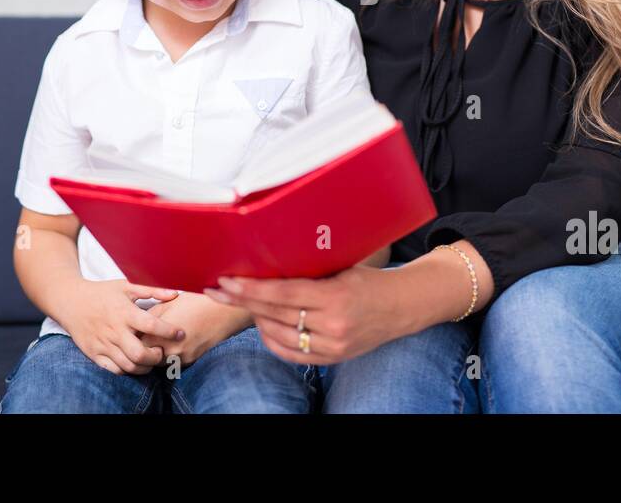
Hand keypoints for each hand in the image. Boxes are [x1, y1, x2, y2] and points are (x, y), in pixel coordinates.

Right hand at [61, 280, 186, 374]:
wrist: (71, 301)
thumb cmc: (102, 292)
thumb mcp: (126, 286)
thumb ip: (152, 290)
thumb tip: (176, 294)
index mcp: (124, 312)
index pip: (151, 325)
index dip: (169, 331)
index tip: (180, 333)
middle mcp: (114, 330)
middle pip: (140, 354)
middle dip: (157, 357)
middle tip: (162, 351)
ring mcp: (103, 344)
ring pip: (128, 366)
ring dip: (145, 367)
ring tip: (150, 358)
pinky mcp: (94, 354)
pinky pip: (114, 370)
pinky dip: (127, 370)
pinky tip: (134, 362)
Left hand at [137, 292, 251, 369]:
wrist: (225, 311)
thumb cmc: (198, 301)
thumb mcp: (170, 302)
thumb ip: (152, 314)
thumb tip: (139, 321)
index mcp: (160, 334)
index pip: (137, 344)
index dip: (135, 337)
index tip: (136, 331)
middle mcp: (169, 350)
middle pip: (147, 357)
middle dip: (145, 348)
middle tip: (146, 336)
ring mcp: (181, 358)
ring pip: (160, 362)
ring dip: (158, 353)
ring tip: (162, 339)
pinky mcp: (191, 361)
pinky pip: (174, 363)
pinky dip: (172, 355)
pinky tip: (176, 342)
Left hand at [202, 265, 399, 365]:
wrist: (401, 307)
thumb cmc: (368, 280)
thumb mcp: (341, 268)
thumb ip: (309, 270)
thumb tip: (267, 262)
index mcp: (335, 296)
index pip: (282, 294)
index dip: (250, 288)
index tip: (226, 281)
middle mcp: (332, 325)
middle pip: (275, 315)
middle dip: (243, 301)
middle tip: (219, 289)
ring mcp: (332, 346)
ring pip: (278, 335)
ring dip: (255, 318)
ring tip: (241, 302)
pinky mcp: (332, 359)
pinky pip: (290, 353)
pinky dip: (271, 338)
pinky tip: (262, 324)